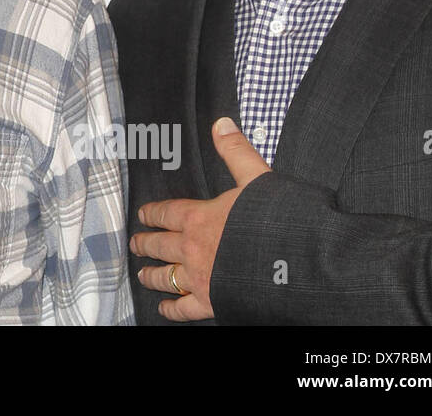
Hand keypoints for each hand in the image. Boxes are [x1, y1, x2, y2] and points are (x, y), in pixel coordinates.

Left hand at [129, 117, 270, 320]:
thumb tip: (220, 124)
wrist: (296, 263)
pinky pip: (184, 308)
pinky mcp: (211, 302)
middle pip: (159, 245)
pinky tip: (165, 308)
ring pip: (166, 277)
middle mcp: (192, 247)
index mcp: (200, 216)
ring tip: (142, 274)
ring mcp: (200, 277)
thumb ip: (235, 151)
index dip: (152, 213)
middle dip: (145, 243)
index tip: (143, 214)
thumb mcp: (257, 177)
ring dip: (151, 275)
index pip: (166, 212)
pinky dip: (172, 309)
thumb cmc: (277, 220)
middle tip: (135, 243)